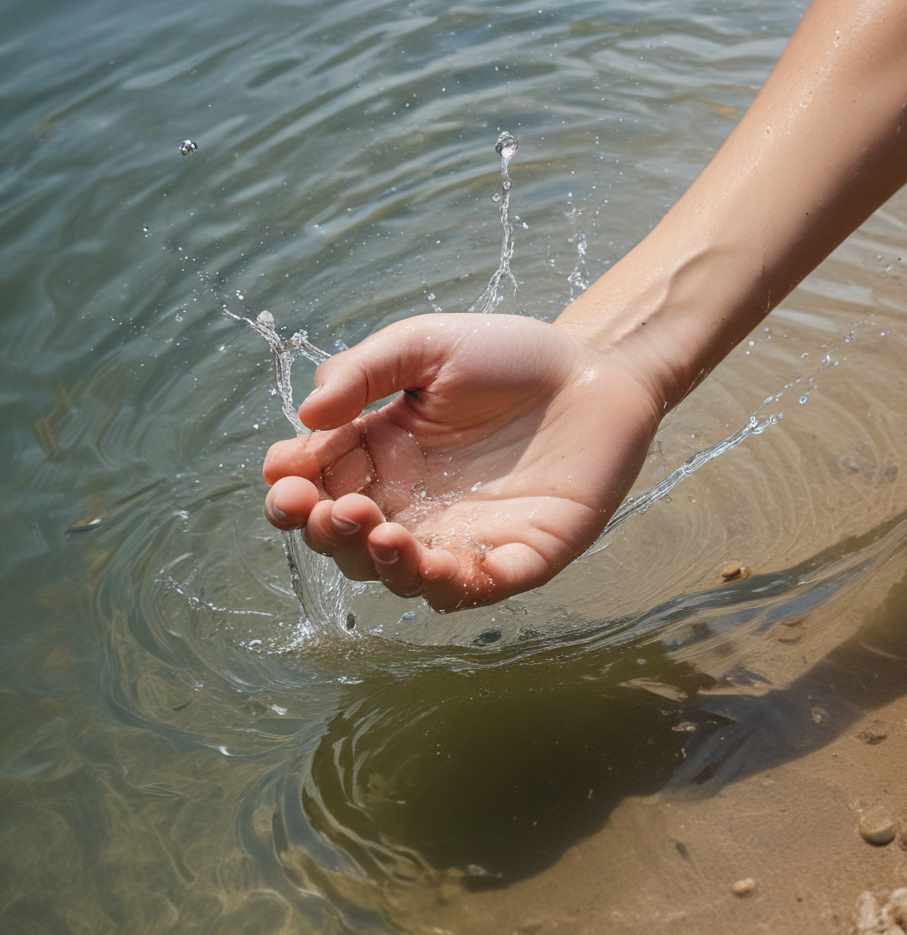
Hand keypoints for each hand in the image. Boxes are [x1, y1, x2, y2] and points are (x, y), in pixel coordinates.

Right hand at [263, 314, 661, 610]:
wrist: (594, 370)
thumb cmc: (507, 355)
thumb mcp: (424, 346)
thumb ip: (363, 372)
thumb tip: (305, 416)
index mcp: (380, 456)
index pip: (318, 485)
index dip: (291, 488)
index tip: (283, 473)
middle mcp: (411, 506)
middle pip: (348, 541)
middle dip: (327, 530)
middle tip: (332, 505)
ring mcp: (461, 537)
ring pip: (400, 575)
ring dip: (378, 562)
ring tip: (379, 530)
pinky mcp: (517, 558)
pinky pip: (473, 588)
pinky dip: (446, 585)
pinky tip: (428, 561)